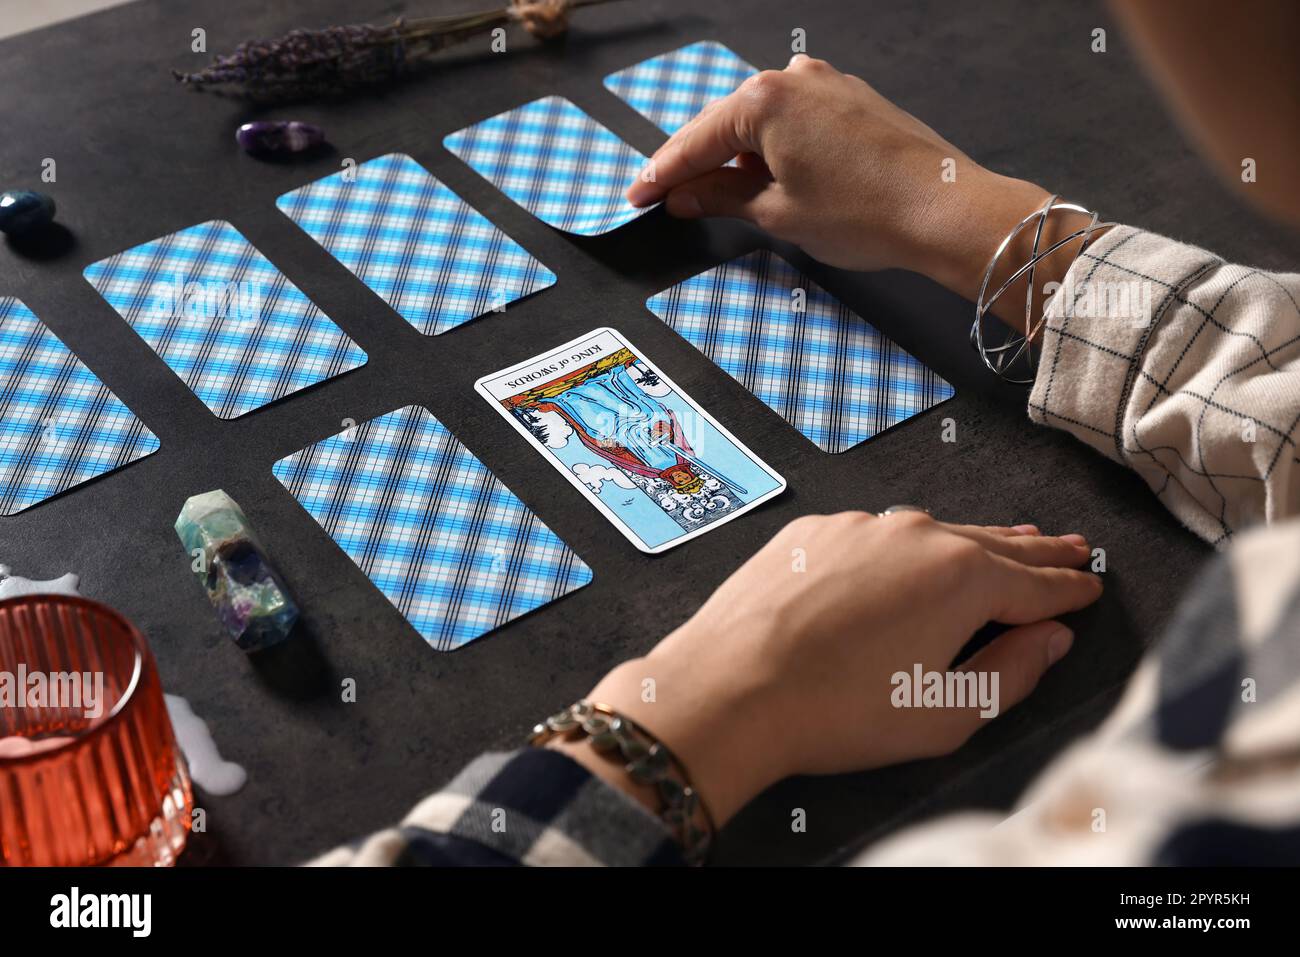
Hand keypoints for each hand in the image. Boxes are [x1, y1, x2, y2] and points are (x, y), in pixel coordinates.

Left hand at [556, 513, 1100, 823]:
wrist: (729, 686)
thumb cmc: (835, 711)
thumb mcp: (945, 714)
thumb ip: (1012, 673)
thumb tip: (1049, 640)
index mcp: (961, 578)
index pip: (1035, 584)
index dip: (1068, 589)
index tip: (1090, 586)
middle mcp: (915, 535)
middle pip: (992, 545)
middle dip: (1036, 551)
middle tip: (1071, 548)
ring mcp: (859, 526)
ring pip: (934, 532)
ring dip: (973, 541)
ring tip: (1008, 540)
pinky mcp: (813, 532)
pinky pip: (874, 535)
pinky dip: (903, 546)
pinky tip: (910, 556)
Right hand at [625, 55, 1093, 326]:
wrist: (943, 209)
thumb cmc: (862, 214)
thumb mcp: (777, 213)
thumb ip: (721, 198)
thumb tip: (683, 197)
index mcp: (763, 100)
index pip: (696, 141)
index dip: (662, 174)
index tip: (637, 196)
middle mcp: (793, 78)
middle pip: (725, 123)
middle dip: (695, 162)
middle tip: (664, 195)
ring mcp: (827, 84)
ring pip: (761, 121)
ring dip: (734, 156)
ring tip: (710, 193)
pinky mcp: (852, 99)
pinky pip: (794, 121)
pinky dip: (770, 148)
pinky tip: (761, 176)